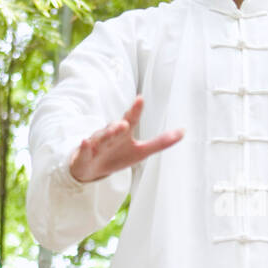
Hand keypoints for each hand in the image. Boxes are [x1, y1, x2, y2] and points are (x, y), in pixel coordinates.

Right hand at [68, 96, 184, 182]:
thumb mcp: (141, 151)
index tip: (140, 99)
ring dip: (107, 134)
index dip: (136, 110)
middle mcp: (110, 135)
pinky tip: (85, 142)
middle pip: (115, 128)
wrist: (92, 169)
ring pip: (101, 138)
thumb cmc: (118, 156)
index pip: (131, 119)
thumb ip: (161, 142)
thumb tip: (183, 132)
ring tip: (114, 129)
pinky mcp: (84, 156)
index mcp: (124, 132)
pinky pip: (84, 151)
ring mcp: (96, 145)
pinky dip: (84, 147)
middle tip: (126, 123)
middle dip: (120, 125)